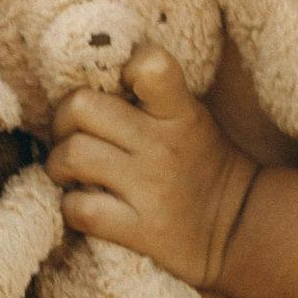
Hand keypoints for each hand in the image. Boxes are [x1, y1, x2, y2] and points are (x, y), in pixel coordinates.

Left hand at [47, 53, 259, 287]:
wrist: (238, 229)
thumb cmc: (201, 163)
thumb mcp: (190, 117)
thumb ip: (150, 96)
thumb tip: (88, 79)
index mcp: (180, 112)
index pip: (151, 67)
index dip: (124, 68)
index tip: (118, 87)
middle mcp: (163, 146)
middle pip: (81, 106)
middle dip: (63, 119)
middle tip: (71, 134)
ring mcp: (151, 188)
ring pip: (72, 155)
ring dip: (58, 164)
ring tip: (70, 171)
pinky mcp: (140, 230)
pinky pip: (79, 209)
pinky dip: (70, 207)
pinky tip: (84, 205)